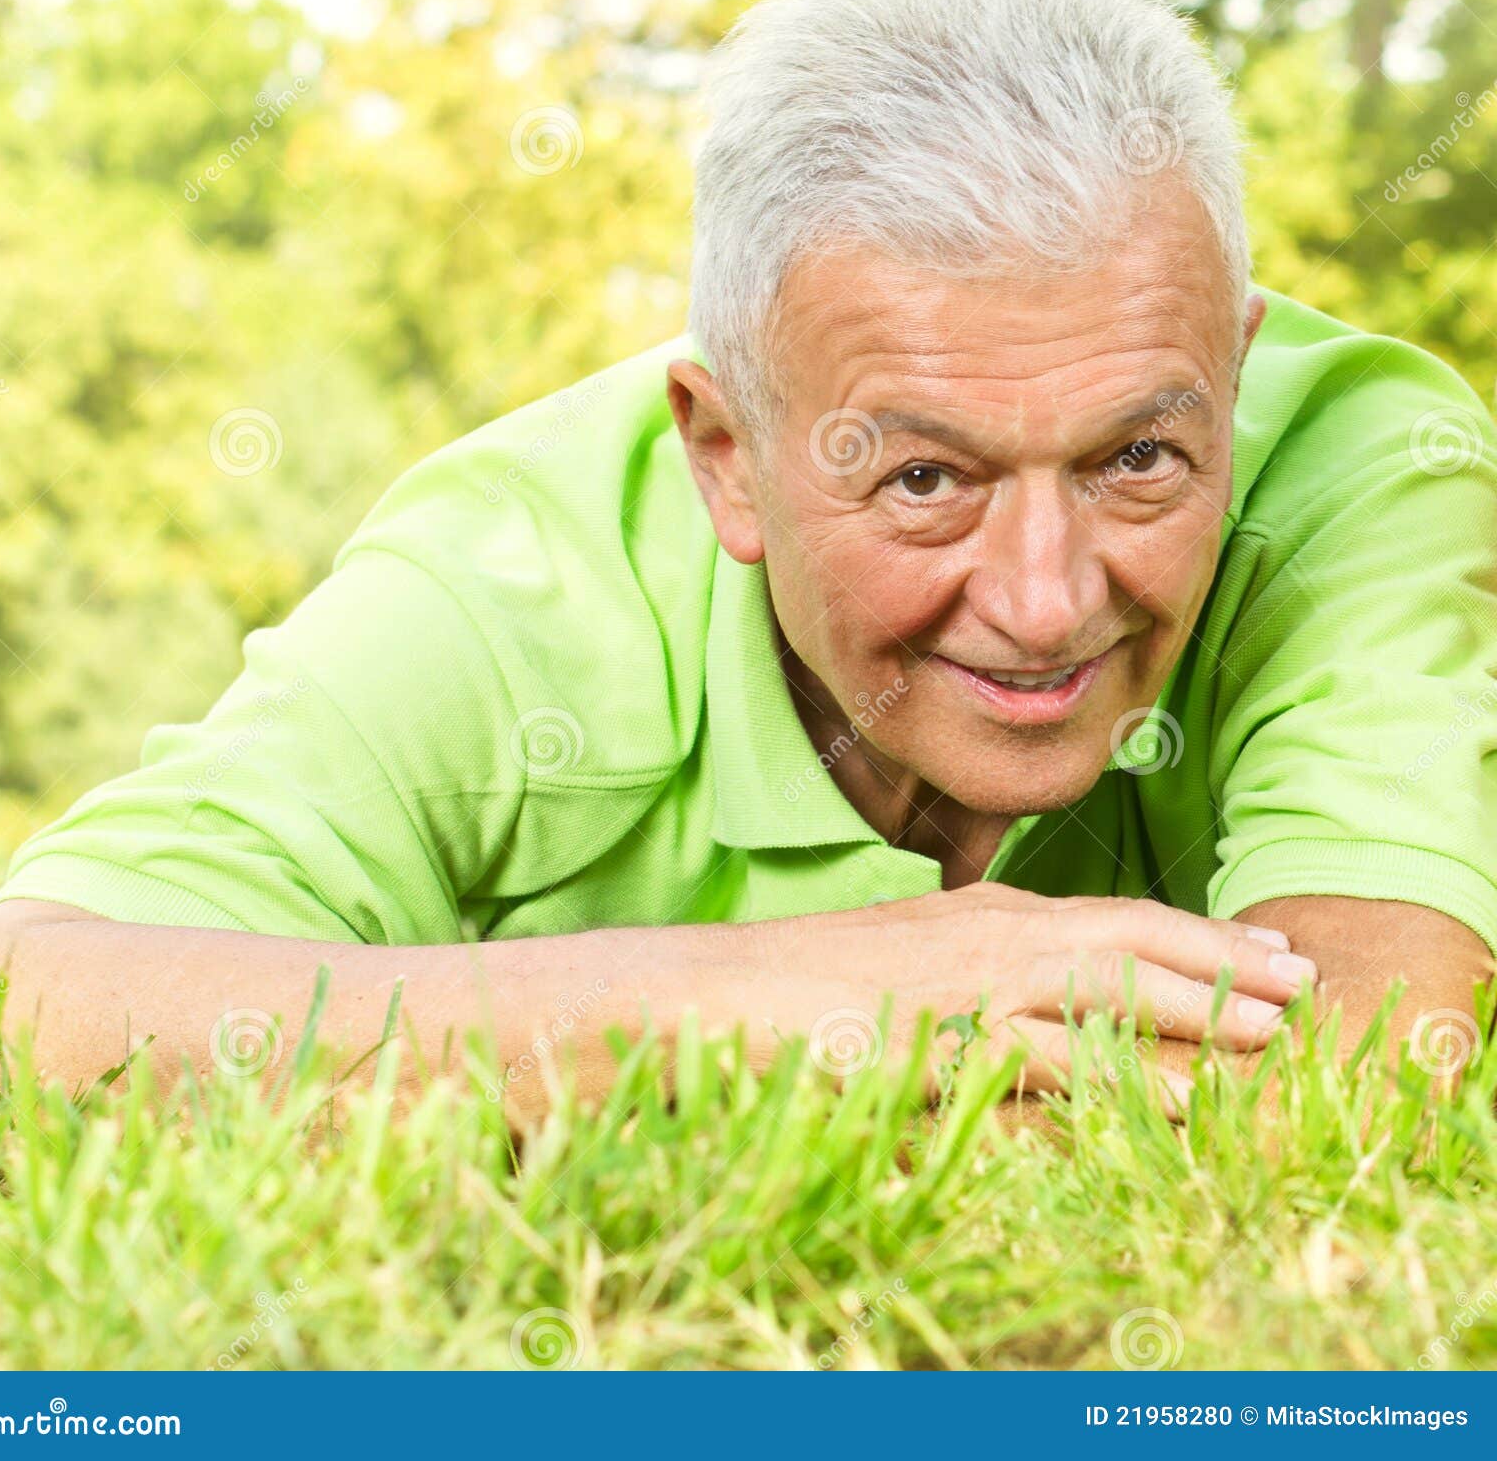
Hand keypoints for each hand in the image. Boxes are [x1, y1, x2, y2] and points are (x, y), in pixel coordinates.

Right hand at [809, 882, 1316, 1111]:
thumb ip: (966, 971)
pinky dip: (1140, 1076)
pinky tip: (1192, 1098)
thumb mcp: (898, 962)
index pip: (1109, 915)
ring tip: (1280, 1031)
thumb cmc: (796, 983)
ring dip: (1204, 1008)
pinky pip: (1069, 1060)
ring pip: (1117, 989)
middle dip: (1220, 957)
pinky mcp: (954, 1040)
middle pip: (1131, 936)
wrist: (715, 991)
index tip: (1252, 947)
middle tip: (1298, 976)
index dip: (1190, 933)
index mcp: (982, 914)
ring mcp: (976, 984)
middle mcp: (992, 935)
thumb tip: (1016, 999)